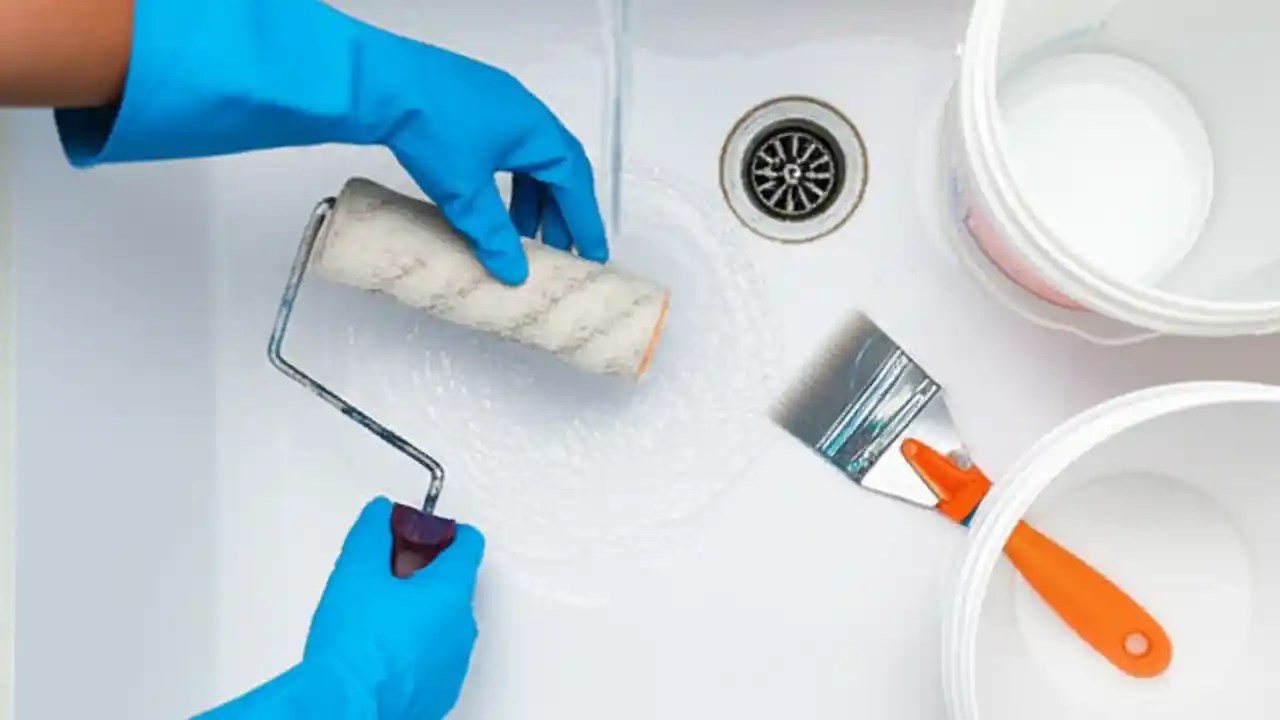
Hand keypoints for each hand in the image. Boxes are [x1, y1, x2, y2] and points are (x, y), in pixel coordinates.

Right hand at [306, 497, 484, 719]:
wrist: (346, 704)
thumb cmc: (355, 648)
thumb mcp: (355, 573)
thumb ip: (371, 533)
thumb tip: (379, 514)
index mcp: (449, 592)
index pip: (469, 543)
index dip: (447, 531)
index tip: (427, 532)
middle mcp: (461, 626)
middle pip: (455, 583)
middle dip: (426, 574)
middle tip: (390, 575)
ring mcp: (454, 661)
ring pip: (445, 622)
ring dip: (422, 614)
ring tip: (381, 617)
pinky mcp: (441, 690)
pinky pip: (436, 657)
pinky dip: (418, 648)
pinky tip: (385, 650)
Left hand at [360, 35, 609, 284]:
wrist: (376, 84)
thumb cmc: (431, 127)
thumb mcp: (466, 192)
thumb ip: (493, 234)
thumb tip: (514, 273)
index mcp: (536, 130)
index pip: (574, 182)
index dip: (584, 222)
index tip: (591, 255)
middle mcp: (524, 114)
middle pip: (555, 171)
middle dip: (557, 215)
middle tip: (556, 253)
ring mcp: (497, 107)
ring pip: (527, 162)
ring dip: (530, 201)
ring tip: (520, 238)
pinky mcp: (469, 107)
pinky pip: (504, 152)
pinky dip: (506, 184)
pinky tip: (491, 206)